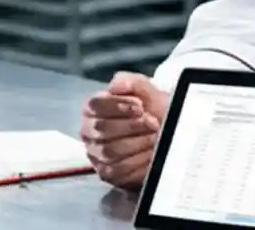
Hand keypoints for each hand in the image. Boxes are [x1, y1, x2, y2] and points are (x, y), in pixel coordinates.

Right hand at [80, 72, 168, 188]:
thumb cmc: (151, 109)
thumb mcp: (145, 90)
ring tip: (154, 136)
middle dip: (132, 125)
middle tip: (152, 122)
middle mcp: (89, 131)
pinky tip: (150, 152)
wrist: (165, 132)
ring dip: (137, 142)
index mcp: (93, 108)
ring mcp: (96, 153)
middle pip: (103, 129)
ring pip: (110, 151)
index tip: (140, 106)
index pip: (95, 105)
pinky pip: (118, 169)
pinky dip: (138, 160)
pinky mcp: (106, 172)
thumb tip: (115, 86)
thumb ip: (130, 82)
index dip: (118, 105)